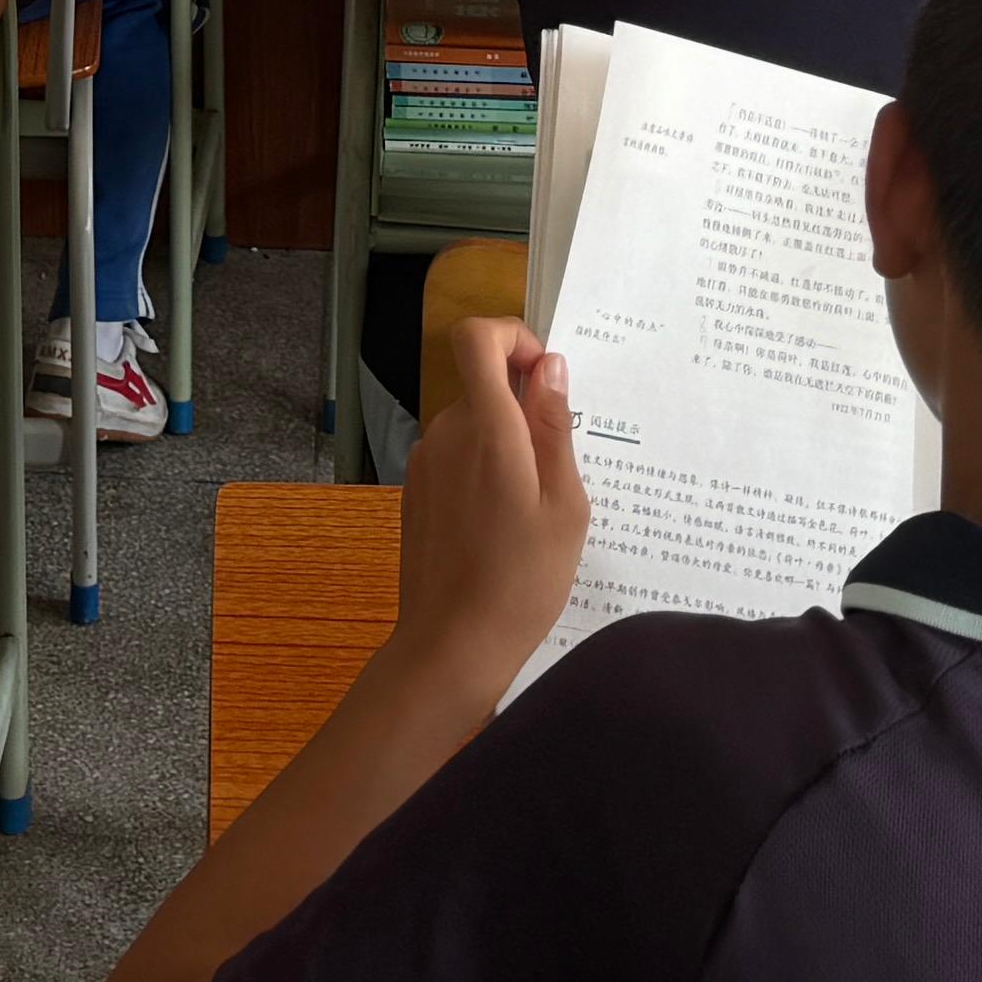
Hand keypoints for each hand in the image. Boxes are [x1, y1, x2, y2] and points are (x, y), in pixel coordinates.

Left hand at [388, 316, 590, 695]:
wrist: (451, 645)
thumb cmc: (522, 581)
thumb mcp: (564, 505)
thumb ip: (554, 427)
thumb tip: (549, 367)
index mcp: (485, 429)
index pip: (477, 339)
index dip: (512, 337)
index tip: (544, 374)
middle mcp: (445, 434)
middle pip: (482, 386)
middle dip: (523, 410)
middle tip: (559, 471)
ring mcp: (424, 464)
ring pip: (472, 428)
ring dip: (506, 448)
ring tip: (535, 513)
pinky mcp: (416, 492)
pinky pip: (456, 460)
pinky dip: (484, 475)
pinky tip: (505, 530)